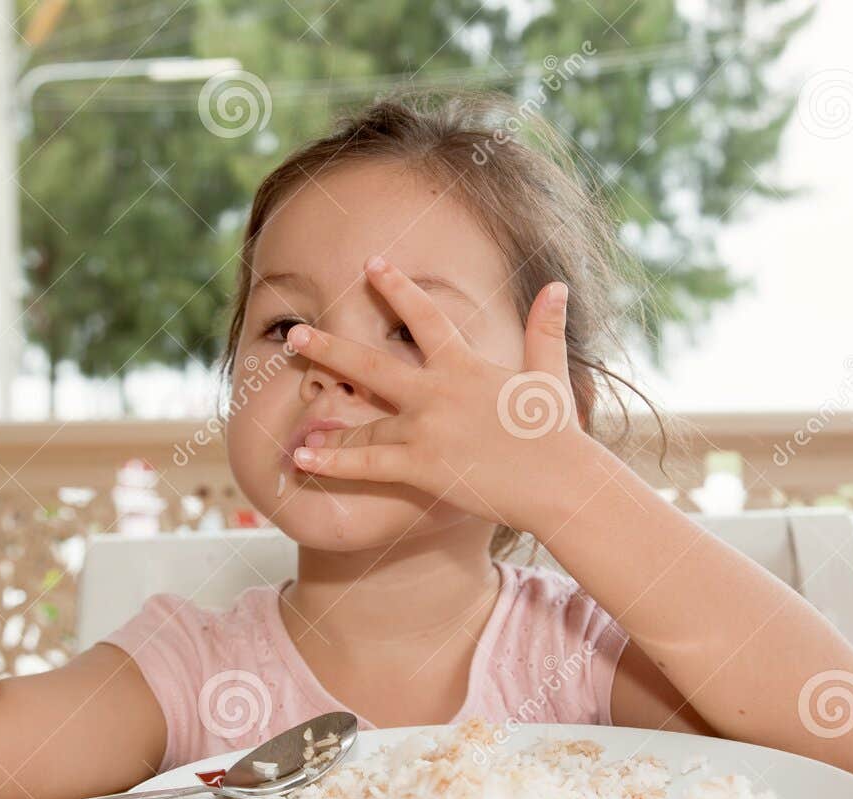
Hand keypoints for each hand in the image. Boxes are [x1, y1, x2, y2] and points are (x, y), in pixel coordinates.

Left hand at [287, 256, 595, 532]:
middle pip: (372, 364)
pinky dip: (333, 463)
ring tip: (292, 421)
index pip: (424, 317)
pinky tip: (301, 460)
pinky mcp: (422, 466)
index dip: (396, 287)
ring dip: (325, 422)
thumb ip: (545, 330)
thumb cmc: (558, 433)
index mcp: (465, 365)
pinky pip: (368, 463)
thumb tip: (558, 286)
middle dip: (331, 347)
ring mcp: (426, 429)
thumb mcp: (549, 375)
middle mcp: (438, 391)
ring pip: (363, 422)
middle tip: (295, 334)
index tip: (371, 264)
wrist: (560, 481)